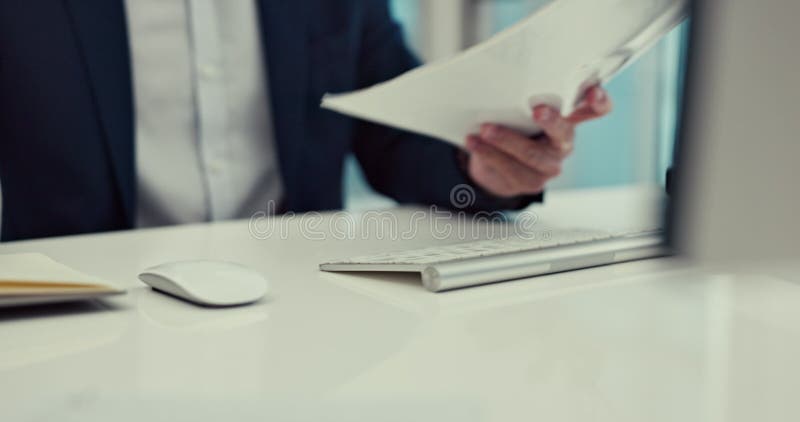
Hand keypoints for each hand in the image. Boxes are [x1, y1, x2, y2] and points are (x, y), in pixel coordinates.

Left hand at [465, 86, 611, 196]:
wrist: (494, 164)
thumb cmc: (510, 127)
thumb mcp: (517, 109)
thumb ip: (520, 98)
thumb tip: (502, 79)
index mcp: (568, 118)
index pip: (595, 109)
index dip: (598, 101)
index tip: (592, 92)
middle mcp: (563, 143)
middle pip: (563, 133)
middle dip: (551, 121)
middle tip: (537, 110)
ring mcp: (549, 166)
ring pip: (531, 154)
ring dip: (506, 140)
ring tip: (485, 129)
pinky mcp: (530, 183)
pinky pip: (509, 168)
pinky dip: (487, 152)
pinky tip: (473, 141)